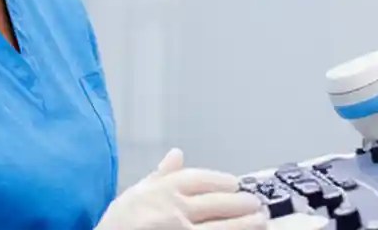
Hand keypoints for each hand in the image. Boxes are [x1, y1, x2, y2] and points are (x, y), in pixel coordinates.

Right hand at [95, 148, 265, 229]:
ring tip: (260, 221)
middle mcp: (174, 210)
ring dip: (245, 224)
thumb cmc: (118, 225)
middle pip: (219, 202)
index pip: (201, 179)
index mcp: (162, 190)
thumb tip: (176, 155)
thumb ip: (159, 176)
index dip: (223, 181)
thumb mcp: (134, 194)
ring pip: (223, 227)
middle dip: (241, 203)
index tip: (235, 184)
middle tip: (255, 203)